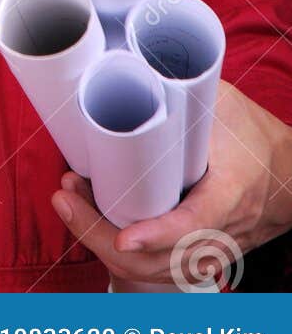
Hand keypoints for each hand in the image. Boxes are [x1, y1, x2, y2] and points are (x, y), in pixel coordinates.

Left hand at [51, 79, 291, 287]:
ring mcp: (208, 251)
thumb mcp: (224, 103)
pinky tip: (89, 221)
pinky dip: (116, 254)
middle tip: (65, 198)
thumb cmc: (252, 134)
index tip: (123, 237)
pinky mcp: (195, 256)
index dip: (158, 234)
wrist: (287, 175)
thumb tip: (132, 62)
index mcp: (230, 193)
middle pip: (159, 258)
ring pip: (151, 271)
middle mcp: (219, 233)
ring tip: (69, 200)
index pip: (195, 225)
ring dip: (101, 241)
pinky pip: (154, 271)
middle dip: (102, 235)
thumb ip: (185, 89)